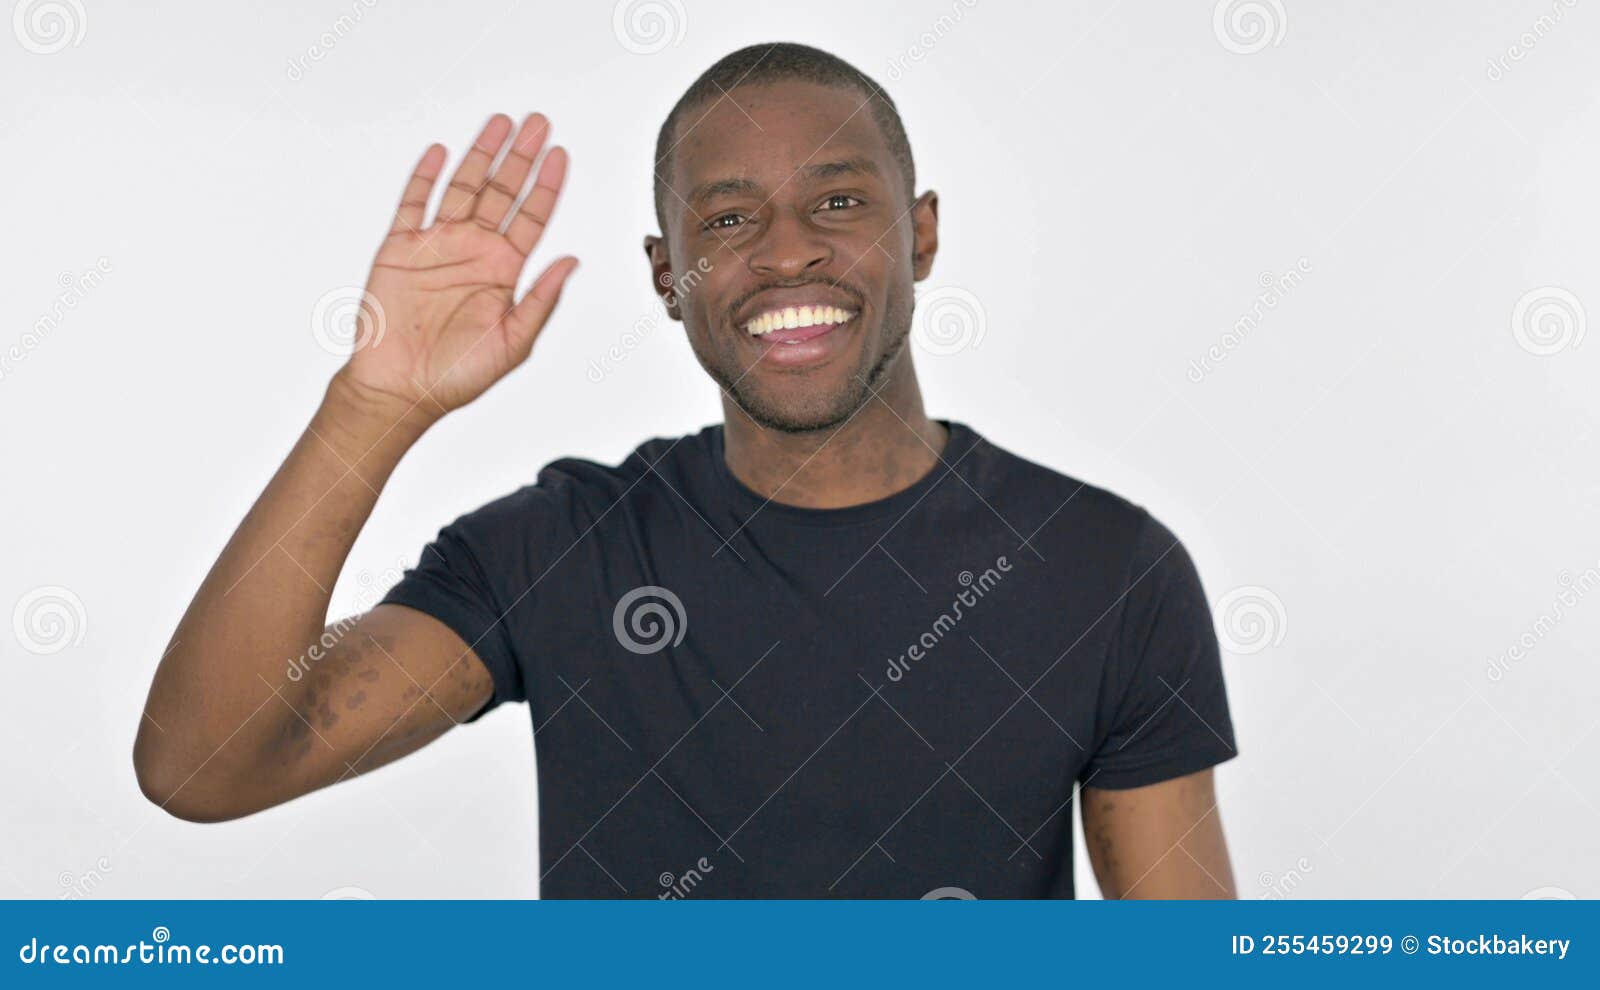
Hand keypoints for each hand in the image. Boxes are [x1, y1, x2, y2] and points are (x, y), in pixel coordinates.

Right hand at [333, 113, 577, 420]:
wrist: (401, 389)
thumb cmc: (458, 376)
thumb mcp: (513, 343)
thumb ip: (541, 300)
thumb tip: (572, 261)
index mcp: (504, 271)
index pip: (531, 218)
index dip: (546, 185)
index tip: (560, 154)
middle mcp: (473, 251)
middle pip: (502, 192)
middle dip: (520, 156)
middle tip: (537, 122)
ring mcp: (436, 246)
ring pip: (462, 188)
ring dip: (480, 155)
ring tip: (499, 123)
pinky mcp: (399, 249)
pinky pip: (413, 204)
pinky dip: (425, 177)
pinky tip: (441, 152)